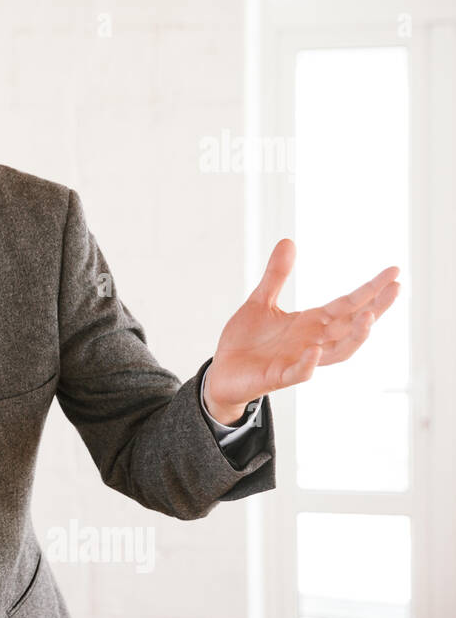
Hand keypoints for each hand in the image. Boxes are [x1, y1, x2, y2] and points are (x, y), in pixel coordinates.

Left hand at [204, 239, 400, 420]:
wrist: (221, 371)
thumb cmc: (246, 340)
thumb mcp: (260, 301)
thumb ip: (276, 275)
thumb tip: (288, 240)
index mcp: (311, 323)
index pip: (347, 304)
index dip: (370, 289)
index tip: (394, 272)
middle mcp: (313, 341)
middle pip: (352, 325)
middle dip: (375, 308)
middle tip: (395, 288)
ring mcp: (299, 360)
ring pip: (337, 352)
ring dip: (354, 337)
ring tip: (368, 317)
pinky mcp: (279, 377)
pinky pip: (299, 373)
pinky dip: (309, 363)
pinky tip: (314, 349)